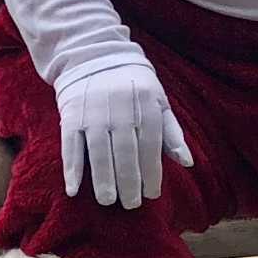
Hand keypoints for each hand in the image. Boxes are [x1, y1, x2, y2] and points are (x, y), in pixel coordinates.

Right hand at [55, 51, 194, 210]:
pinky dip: (71, 168)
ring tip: (108, 201)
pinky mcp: (71, 115)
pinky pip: (70, 145)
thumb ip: (172, 132)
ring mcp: (93, 112)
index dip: (151, 172)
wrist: (94, 54)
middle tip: (131, 204)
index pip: (150, 146)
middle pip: (125, 152)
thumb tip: (187, 162)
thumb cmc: (133, 84)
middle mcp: (120, 109)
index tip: (151, 194)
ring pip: (98, 152)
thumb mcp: (158, 101)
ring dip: (103, 179)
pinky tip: (73, 189)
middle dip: (129, 181)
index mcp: (145, 105)